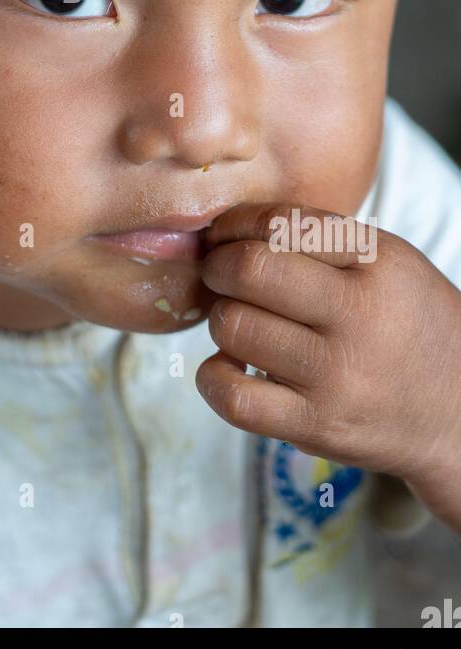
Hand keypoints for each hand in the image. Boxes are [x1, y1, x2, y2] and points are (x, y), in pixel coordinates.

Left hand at [195, 202, 460, 526]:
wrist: (460, 409)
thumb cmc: (407, 323)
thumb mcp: (388, 263)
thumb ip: (319, 240)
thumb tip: (227, 231)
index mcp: (376, 262)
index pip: (282, 223)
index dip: (234, 225)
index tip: (224, 236)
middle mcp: (358, 315)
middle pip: (249, 270)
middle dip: (216, 266)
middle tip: (219, 275)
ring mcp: (337, 375)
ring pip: (234, 327)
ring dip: (220, 320)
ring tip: (239, 323)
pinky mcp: (319, 425)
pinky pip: (235, 397)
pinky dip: (213, 377)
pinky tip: (229, 367)